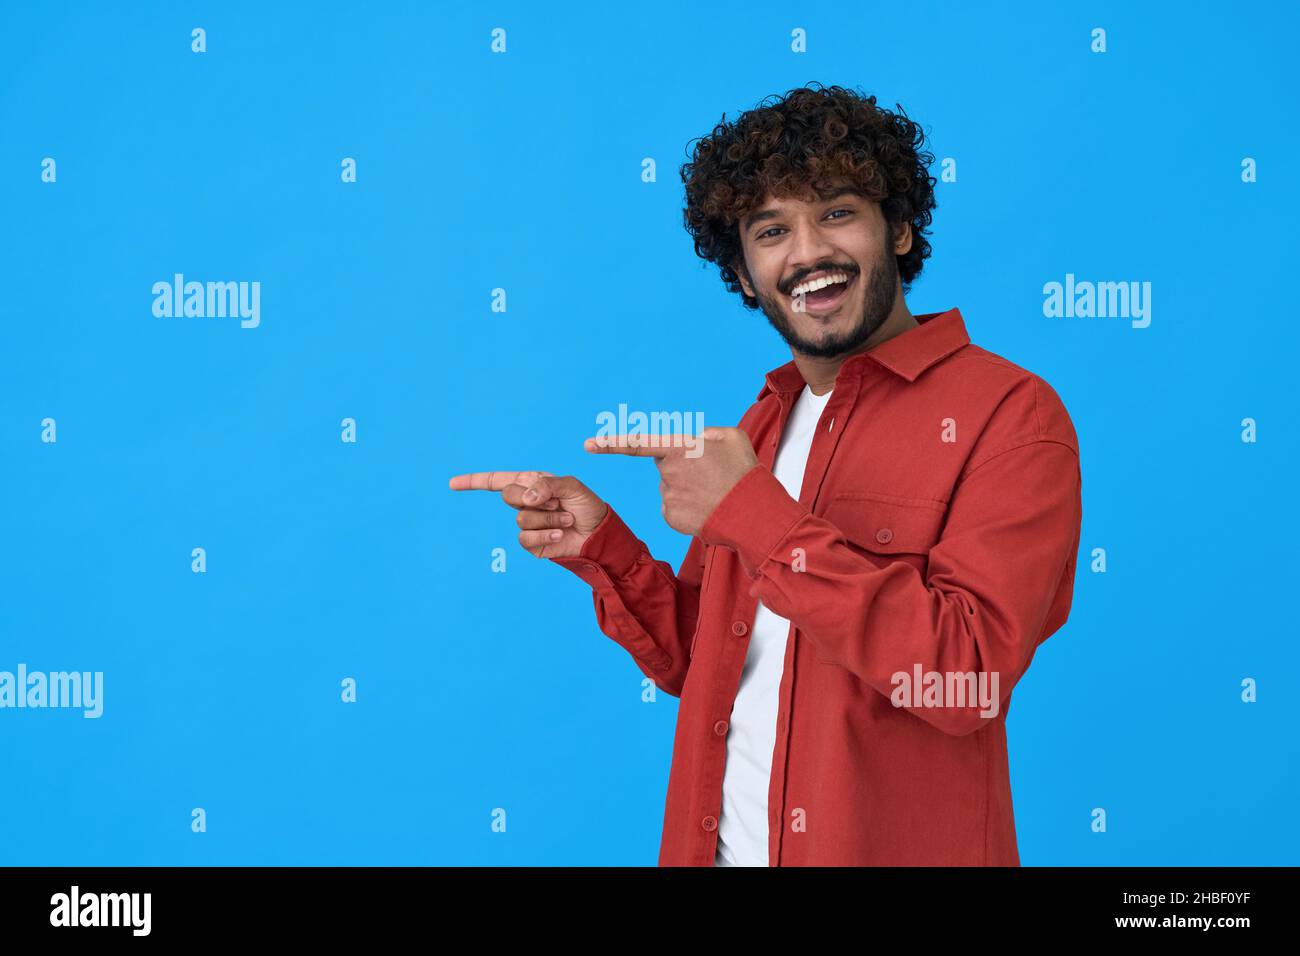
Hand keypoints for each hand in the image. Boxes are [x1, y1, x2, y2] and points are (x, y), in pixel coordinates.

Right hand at [447, 470, 608, 557]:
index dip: (473, 481)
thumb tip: (525, 499)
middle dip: (533, 498)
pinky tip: (561, 532)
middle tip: (556, 502)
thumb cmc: (587, 505)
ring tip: (566, 519)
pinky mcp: (533, 543)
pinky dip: (546, 533)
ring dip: (548, 518)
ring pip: (521, 518)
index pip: (496, 480)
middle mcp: (526, 502)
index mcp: (531, 483)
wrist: (599, 533)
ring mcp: (528, 524)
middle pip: (508, 496)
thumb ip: (546, 485)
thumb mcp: (570, 486)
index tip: (452, 484)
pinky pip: (526, 538)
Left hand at [583, 427, 757, 536]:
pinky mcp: (671, 517)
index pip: (638, 444)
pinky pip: (673, 508)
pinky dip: (687, 508)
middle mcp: (668, 472)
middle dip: (682, 468)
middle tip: (711, 474)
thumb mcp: (731, 437)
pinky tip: (706, 508)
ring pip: (670, 488)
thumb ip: (707, 433)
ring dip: (687, 489)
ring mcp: (668, 496)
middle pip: (665, 467)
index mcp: (679, 448)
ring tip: (713, 493)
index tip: (588, 444)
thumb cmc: (745, 473)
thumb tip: (694, 441)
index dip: (611, 443)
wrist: (753, 513)